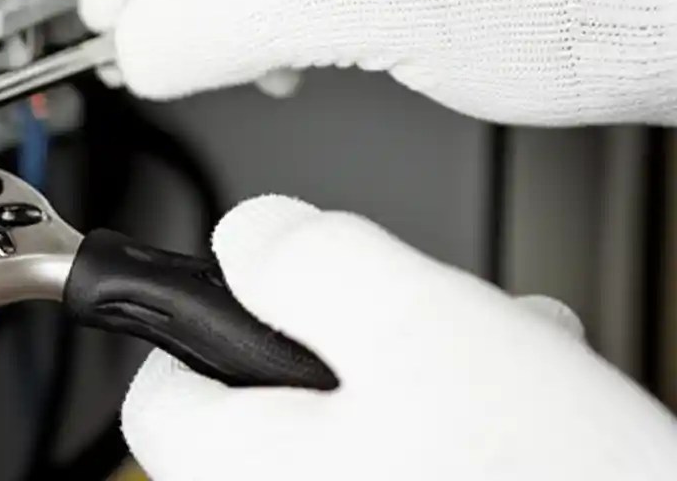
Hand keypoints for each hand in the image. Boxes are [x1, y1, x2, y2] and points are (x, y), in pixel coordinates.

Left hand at [122, 196, 676, 480]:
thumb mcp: (412, 321)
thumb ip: (306, 260)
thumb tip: (248, 237)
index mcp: (244, 476)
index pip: (157, 395)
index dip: (201, 321)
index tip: (258, 288)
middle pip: (273, 402)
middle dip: (363, 337)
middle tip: (434, 321)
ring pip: (362, 430)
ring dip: (434, 373)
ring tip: (515, 364)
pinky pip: (416, 466)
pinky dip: (466, 429)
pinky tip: (536, 417)